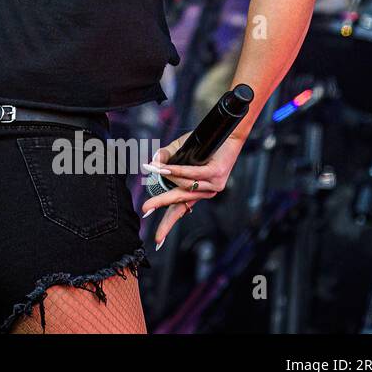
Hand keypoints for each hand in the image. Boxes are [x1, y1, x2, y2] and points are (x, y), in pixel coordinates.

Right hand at [140, 133, 243, 249]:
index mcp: (199, 191)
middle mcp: (207, 191)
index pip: (181, 210)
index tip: (158, 240)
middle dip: (161, 205)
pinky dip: (176, 172)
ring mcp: (213, 184)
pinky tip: (163, 170)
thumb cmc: (204, 142)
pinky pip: (191, 174)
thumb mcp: (179, 149)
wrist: (226, 131)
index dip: (168, 224)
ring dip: (167, 177)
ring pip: (184, 185)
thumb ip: (165, 157)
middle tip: (145, 210)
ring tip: (153, 169)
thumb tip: (152, 165)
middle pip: (180, 203)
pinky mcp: (215, 173)